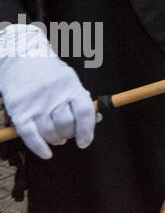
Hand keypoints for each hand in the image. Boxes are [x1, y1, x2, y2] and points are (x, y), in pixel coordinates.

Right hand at [0, 24, 96, 158]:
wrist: (20, 59)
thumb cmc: (49, 73)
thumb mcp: (69, 80)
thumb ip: (80, 99)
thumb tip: (96, 121)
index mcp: (71, 85)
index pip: (85, 112)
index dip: (87, 130)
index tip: (85, 142)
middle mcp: (55, 95)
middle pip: (66, 124)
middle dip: (69, 134)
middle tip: (67, 136)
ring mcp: (36, 104)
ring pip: (49, 132)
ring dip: (55, 140)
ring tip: (57, 138)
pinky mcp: (19, 111)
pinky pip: (30, 135)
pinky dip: (39, 148)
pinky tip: (46, 153)